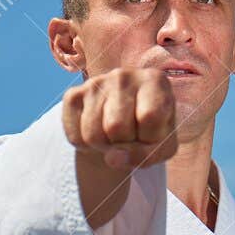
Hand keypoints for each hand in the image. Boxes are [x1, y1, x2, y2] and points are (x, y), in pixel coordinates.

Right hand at [62, 66, 178, 171]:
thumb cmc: (151, 131)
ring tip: (115, 137)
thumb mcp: (161, 147)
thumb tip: (111, 159)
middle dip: (124, 143)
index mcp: (154, 80)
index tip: (151, 133)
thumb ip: (144, 155)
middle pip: (116, 127)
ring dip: (105, 147)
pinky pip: (75, 137)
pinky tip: (99, 134)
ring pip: (93, 135)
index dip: (150, 137)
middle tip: (130, 137)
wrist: (127, 120)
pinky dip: (86, 147)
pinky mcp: (73, 95)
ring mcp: (95, 83)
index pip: (149, 117)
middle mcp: (123, 75)